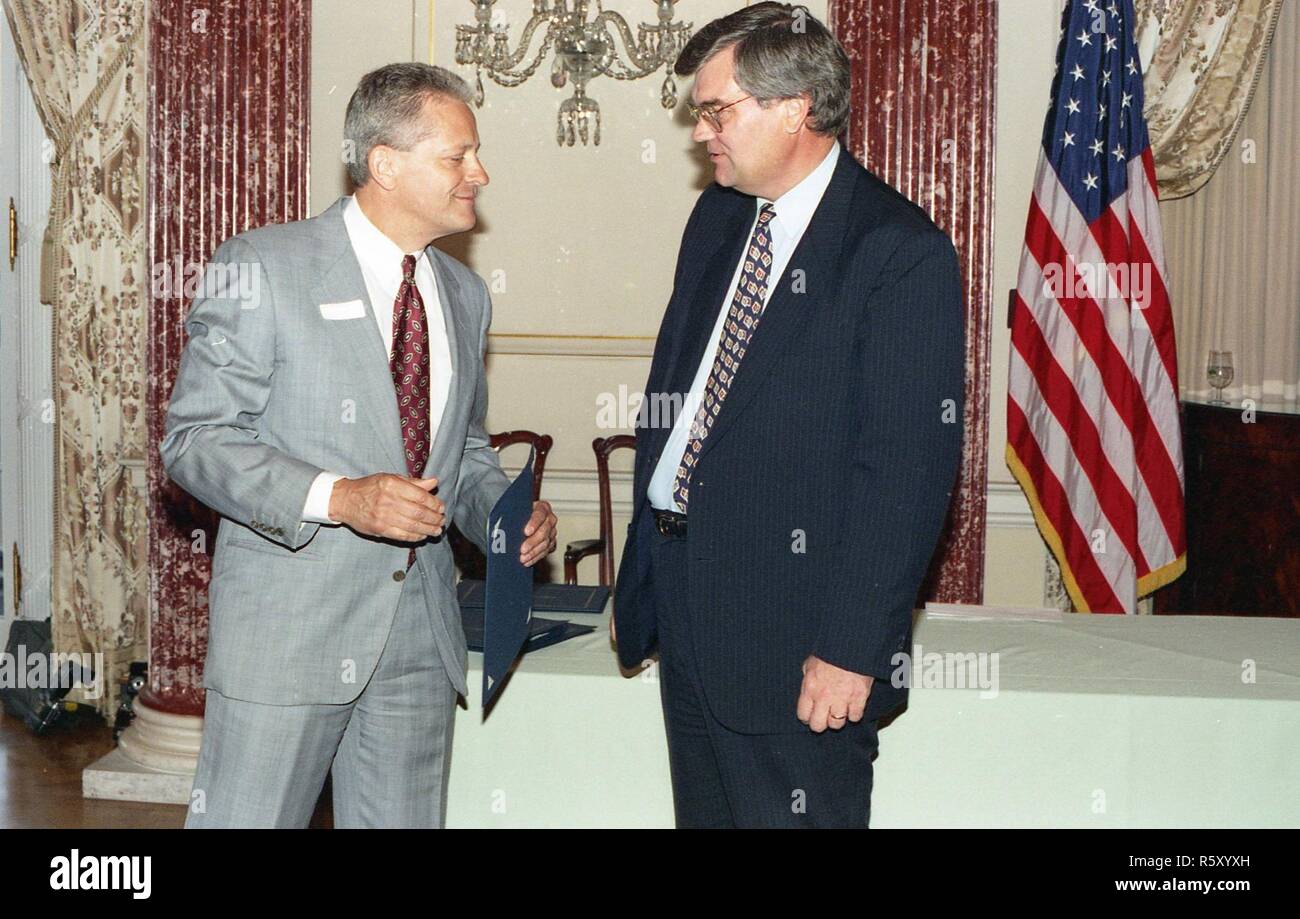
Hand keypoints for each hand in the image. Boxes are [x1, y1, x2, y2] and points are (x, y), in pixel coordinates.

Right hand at [329, 475, 444, 541]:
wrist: (345, 500)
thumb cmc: (369, 488)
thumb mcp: (390, 478)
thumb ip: (413, 482)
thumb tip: (434, 482)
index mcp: (392, 485)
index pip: (420, 495)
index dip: (434, 503)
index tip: (441, 507)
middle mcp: (388, 500)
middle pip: (419, 512)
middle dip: (434, 518)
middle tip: (442, 520)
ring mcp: (383, 516)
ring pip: (413, 525)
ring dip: (429, 529)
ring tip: (437, 530)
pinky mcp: (380, 529)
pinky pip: (403, 536)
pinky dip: (416, 536)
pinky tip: (423, 535)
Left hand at [519, 500, 556, 566]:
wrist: (526, 520)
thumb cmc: (520, 514)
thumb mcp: (516, 511)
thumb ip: (514, 516)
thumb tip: (503, 526)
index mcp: (542, 507)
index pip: (540, 514)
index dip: (533, 523)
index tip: (526, 532)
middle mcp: (549, 519)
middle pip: (544, 530)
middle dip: (532, 542)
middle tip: (522, 549)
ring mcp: (552, 531)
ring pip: (546, 543)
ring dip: (533, 552)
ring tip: (523, 558)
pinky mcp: (551, 542)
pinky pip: (546, 551)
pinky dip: (536, 557)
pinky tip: (527, 560)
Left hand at [796, 655, 873, 732]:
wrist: (851, 644)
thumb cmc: (831, 651)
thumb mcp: (811, 663)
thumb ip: (808, 678)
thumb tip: (807, 688)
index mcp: (810, 688)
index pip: (803, 715)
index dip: (806, 717)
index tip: (810, 715)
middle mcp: (824, 697)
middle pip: (818, 726)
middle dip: (820, 724)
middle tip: (824, 718)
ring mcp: (842, 699)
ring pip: (836, 724)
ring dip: (838, 719)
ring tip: (839, 711)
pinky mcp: (859, 698)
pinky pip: (855, 717)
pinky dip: (854, 714)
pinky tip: (853, 707)